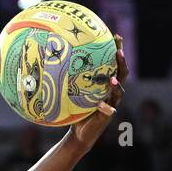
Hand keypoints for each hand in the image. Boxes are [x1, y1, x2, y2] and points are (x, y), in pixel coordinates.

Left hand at [68, 34, 126, 148]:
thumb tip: (49, 65)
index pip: (114, 65)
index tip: (116, 36)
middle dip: (122, 62)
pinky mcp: (107, 117)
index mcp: (104, 85)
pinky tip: (101, 105)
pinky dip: (106, 107)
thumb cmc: (74, 112)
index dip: (117, 51)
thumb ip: (66, 82)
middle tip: (119, 51)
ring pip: (119, 92)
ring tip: (112, 78)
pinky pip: (109, 111)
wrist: (78, 134)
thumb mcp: (71, 95)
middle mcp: (112, 92)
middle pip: (122, 74)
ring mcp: (112, 104)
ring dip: (117, 85)